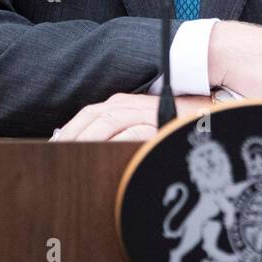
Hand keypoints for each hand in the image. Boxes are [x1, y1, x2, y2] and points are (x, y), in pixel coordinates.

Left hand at [50, 92, 213, 141]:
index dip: (68, 130)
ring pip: (106, 123)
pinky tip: (101, 156)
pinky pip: (128, 131)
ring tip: (72, 158)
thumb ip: (116, 136)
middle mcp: (129, 103)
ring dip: (86, 140)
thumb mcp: (140, 129)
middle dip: (71, 136)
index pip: (87, 115)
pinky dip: (112, 143)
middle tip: (56, 157)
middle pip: (91, 117)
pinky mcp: (157, 120)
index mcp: (121, 104)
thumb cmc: (172, 129)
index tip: (54, 148)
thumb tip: (85, 149)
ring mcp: (143, 110)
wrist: (208, 119)